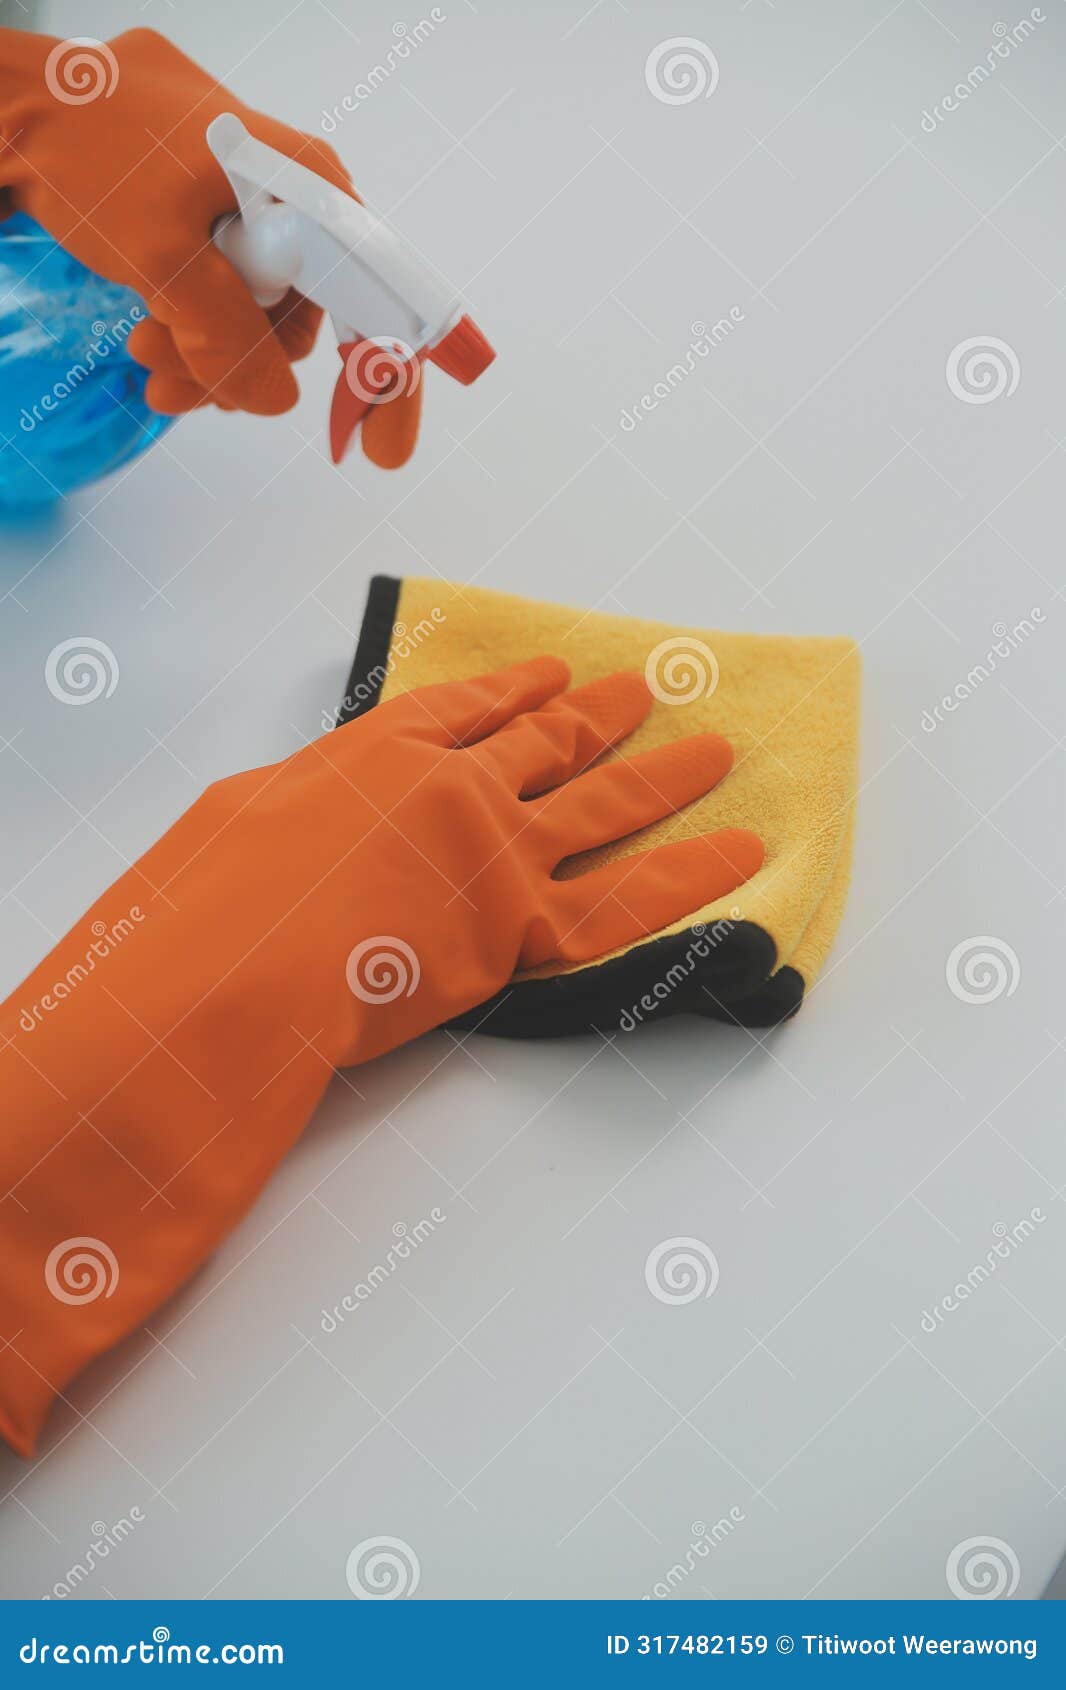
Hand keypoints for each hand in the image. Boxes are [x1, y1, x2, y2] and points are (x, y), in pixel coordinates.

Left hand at [0, 28, 417, 461]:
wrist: (10, 103)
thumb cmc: (87, 148)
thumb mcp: (160, 254)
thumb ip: (225, 336)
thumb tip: (273, 401)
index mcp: (306, 186)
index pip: (376, 297)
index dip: (386, 380)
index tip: (384, 452)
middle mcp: (292, 193)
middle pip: (302, 321)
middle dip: (242, 366)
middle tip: (174, 385)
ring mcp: (249, 206)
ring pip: (254, 318)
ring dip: (201, 354)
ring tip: (144, 357)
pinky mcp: (208, 217)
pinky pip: (220, 295)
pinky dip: (187, 329)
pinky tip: (148, 339)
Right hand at [0, 658, 759, 1454]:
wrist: (238, 964)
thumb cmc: (210, 899)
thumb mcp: (241, 817)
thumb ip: (305, 806)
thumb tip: (320, 815)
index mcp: (378, 750)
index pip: (464, 708)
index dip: (514, 690)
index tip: (553, 674)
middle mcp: (453, 784)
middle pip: (546, 741)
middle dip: (601, 715)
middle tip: (648, 689)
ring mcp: (496, 849)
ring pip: (603, 804)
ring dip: (664, 772)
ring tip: (715, 749)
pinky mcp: (523, 925)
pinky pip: (628, 899)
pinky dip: (691, 870)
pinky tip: (741, 849)